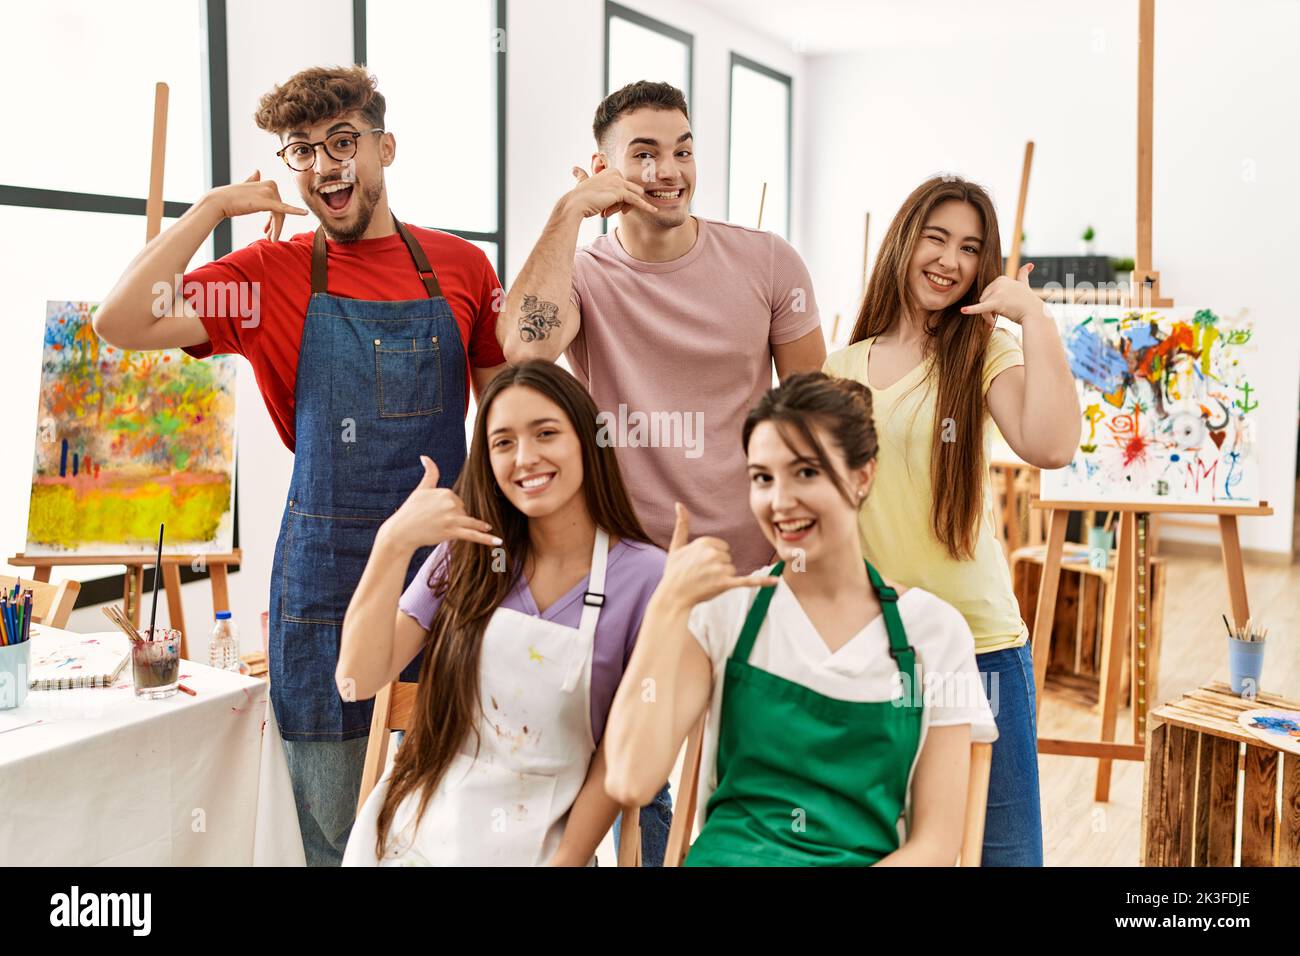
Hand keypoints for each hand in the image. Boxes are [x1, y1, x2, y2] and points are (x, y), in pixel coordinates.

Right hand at [205, 171, 307, 241]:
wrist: (219, 201)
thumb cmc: (230, 197)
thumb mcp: (245, 187)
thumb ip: (252, 181)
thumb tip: (258, 172)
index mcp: (268, 183)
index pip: (278, 204)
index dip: (274, 219)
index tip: (267, 230)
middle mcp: (271, 185)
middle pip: (280, 211)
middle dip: (276, 226)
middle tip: (269, 238)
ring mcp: (269, 192)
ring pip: (280, 215)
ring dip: (276, 229)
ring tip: (270, 240)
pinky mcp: (267, 201)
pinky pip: (283, 209)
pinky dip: (295, 211)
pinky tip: (305, 213)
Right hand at [381, 457, 500, 550]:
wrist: (401, 532)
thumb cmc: (410, 511)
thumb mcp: (421, 489)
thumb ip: (429, 473)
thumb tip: (425, 456)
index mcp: (446, 492)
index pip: (457, 501)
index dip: (451, 510)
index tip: (439, 515)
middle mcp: (450, 503)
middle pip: (463, 512)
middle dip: (457, 519)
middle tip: (439, 525)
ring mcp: (451, 518)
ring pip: (470, 523)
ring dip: (481, 528)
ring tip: (491, 531)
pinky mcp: (451, 531)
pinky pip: (473, 535)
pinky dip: (486, 539)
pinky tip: (498, 542)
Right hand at [564, 167, 657, 218]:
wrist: (575, 204)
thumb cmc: (579, 197)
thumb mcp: (583, 183)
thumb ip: (581, 175)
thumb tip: (574, 169)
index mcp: (610, 171)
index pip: (625, 184)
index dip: (622, 197)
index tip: (612, 206)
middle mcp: (616, 173)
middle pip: (631, 189)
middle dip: (627, 201)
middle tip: (616, 210)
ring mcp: (619, 182)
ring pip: (635, 194)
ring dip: (628, 206)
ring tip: (618, 212)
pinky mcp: (620, 192)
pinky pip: (636, 200)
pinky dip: (645, 206)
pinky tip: (653, 210)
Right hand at [658, 503, 776, 608]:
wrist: (672, 597)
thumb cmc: (673, 572)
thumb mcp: (676, 546)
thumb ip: (682, 524)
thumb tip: (679, 504)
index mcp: (705, 541)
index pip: (722, 547)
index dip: (711, 557)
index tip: (698, 564)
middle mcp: (713, 553)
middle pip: (728, 557)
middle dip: (717, 567)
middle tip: (700, 574)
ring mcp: (720, 569)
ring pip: (732, 569)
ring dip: (722, 577)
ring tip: (705, 582)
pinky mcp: (726, 584)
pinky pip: (748, 581)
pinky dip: (762, 582)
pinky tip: (776, 581)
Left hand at [960, 263, 1046, 326]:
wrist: (1035, 315)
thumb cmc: (1028, 303)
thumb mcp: (1024, 285)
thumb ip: (1023, 275)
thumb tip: (1030, 264)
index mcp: (1001, 278)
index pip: (988, 293)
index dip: (991, 303)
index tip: (1000, 309)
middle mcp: (999, 283)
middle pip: (983, 299)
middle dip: (988, 311)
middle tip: (995, 319)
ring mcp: (998, 292)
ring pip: (982, 307)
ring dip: (987, 317)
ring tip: (993, 323)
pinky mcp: (997, 303)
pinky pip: (981, 307)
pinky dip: (972, 310)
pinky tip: (963, 310)